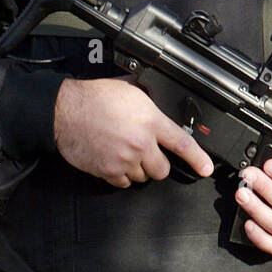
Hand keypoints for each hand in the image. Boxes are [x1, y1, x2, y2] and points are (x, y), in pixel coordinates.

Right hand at [54, 77, 213, 186]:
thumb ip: (150, 98)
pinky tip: (116, 161)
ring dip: (140, 169)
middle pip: (163, 170)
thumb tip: (162, 96)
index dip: (198, 159)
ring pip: (143, 177)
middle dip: (158, 163)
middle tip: (149, 153)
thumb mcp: (131, 89)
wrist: (65, 110)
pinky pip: (123, 183)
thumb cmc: (95, 97)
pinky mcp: (107, 171)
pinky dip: (122, 176)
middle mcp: (140, 144)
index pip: (182, 144)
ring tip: (128, 152)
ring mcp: (124, 160)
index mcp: (151, 122)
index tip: (206, 168)